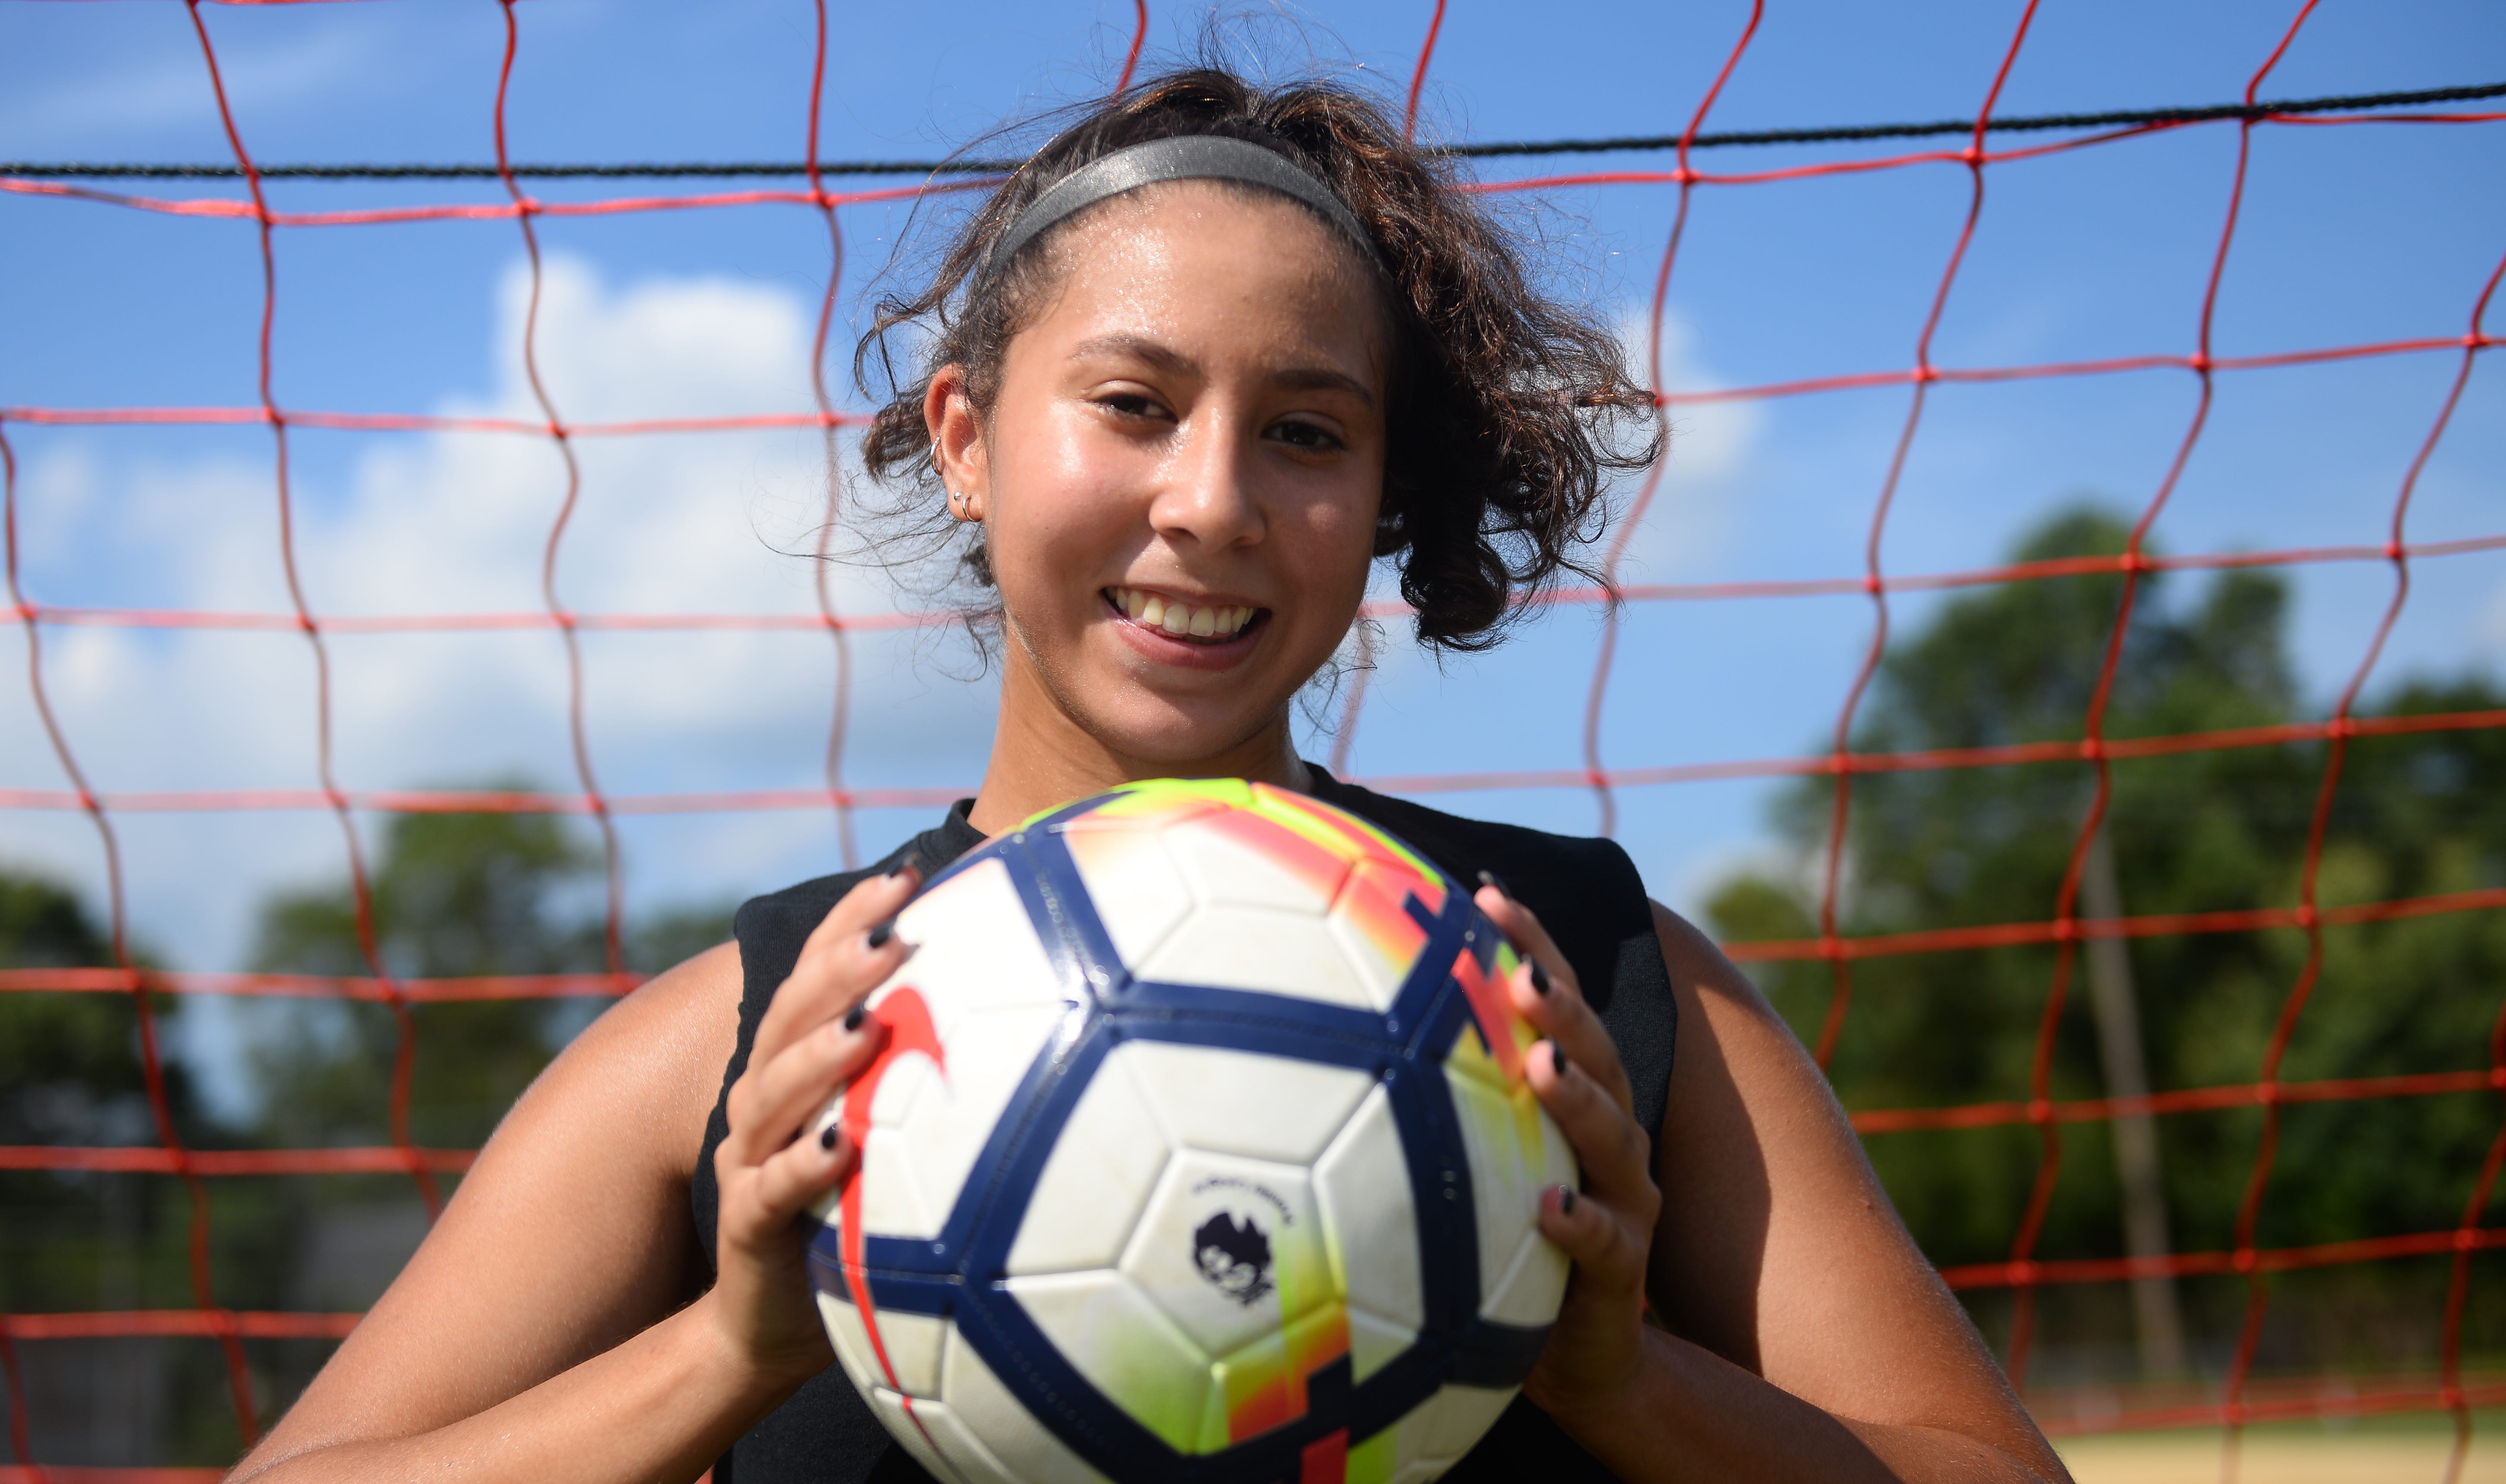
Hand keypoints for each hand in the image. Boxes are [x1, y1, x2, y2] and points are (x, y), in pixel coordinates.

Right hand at [708, 860, 921, 1385]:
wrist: (771, 1319)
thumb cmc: (850, 1212)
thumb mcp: (889, 1134)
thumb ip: (920, 1071)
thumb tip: (1023, 1007)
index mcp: (795, 1063)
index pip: (816, 974)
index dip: (850, 922)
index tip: (903, 875)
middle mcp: (763, 1098)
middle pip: (790, 1017)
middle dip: (839, 969)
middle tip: (893, 935)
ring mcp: (749, 1157)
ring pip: (774, 1092)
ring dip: (818, 1055)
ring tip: (866, 1023)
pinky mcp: (747, 1221)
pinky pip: (774, 1187)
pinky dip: (805, 1163)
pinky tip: (841, 1143)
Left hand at [1474, 879, 1662, 1427]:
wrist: (1576, 1356)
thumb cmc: (1504, 1242)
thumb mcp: (1471, 1162)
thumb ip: (1430, 1098)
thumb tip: (1331, 1023)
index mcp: (1573, 1097)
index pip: (1558, 1005)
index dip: (1533, 944)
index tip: (1488, 892)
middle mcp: (1608, 1136)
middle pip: (1597, 1053)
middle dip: (1564, 1007)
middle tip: (1522, 971)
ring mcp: (1624, 1201)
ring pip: (1613, 1137)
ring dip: (1581, 1097)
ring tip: (1544, 1066)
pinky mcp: (1619, 1272)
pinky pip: (1603, 1243)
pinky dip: (1579, 1223)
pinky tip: (1547, 1209)